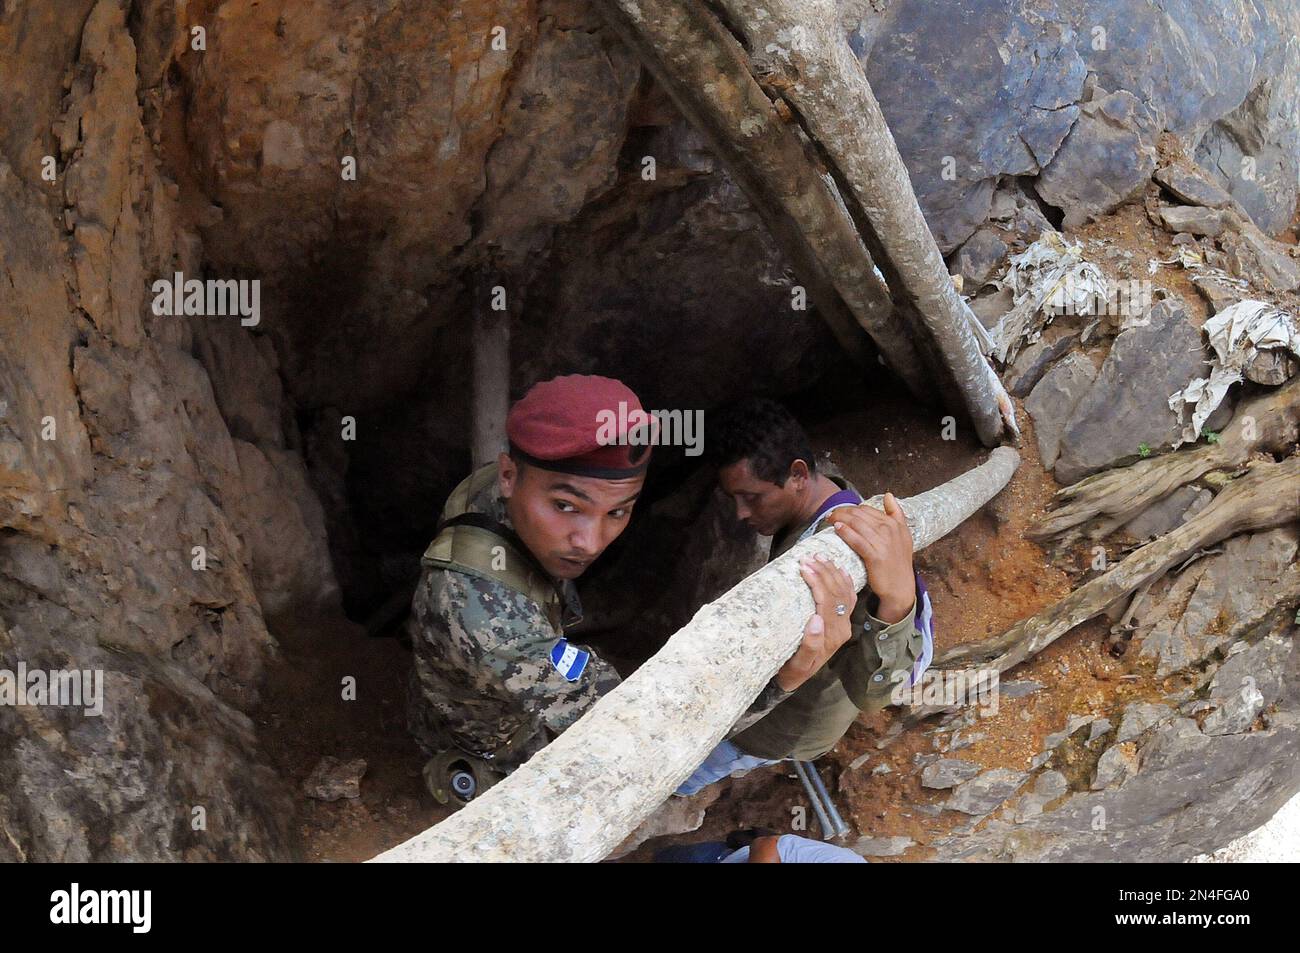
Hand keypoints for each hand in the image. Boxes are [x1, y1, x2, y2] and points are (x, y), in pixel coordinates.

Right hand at [776, 554, 856, 691]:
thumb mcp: (797, 664)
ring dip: (833, 572)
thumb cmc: (791, 670)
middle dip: (824, 573)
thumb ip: (809, 645)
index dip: (817, 582)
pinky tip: (840, 569)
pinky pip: (848, 598)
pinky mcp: (841, 622)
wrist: (794, 680)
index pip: (828, 601)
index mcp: (833, 636)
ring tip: (820, 557)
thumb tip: (816, 619)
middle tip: (808, 558)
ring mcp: (844, 624)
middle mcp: (842, 629)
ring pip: (844, 592)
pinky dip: (845, 581)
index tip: (803, 567)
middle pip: (837, 594)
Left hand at [827, 492, 913, 623]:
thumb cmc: (898, 561)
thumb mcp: (903, 535)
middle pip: (859, 514)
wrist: (901, 586)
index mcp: (894, 523)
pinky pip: (857, 540)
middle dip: (842, 512)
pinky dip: (846, 532)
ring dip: (840, 518)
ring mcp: (883, 543)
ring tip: (829, 519)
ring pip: (856, 524)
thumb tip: (888, 495)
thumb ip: (896, 514)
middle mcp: (889, 530)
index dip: (850, 508)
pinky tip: (836, 528)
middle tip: (830, 515)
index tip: (839, 512)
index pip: (866, 509)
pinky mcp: (875, 557)